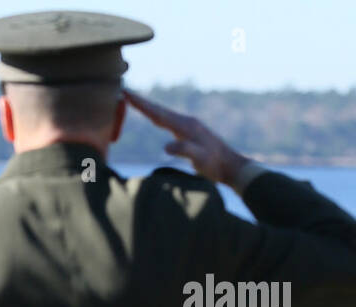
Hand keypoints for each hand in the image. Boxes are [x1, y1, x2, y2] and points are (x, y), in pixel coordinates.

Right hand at [124, 90, 250, 187]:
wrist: (231, 165)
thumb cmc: (215, 164)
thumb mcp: (200, 159)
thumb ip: (185, 151)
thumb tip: (166, 147)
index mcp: (184, 126)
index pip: (158, 114)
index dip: (141, 105)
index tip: (127, 94)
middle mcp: (185, 122)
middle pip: (158, 110)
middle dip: (141, 101)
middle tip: (125, 91)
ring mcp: (187, 126)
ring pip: (162, 114)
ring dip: (148, 107)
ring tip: (134, 101)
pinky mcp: (188, 131)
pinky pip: (167, 120)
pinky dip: (156, 115)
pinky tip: (154, 117)